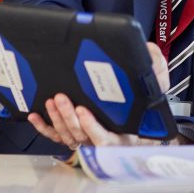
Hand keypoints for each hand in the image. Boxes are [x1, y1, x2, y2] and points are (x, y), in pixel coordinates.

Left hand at [26, 41, 174, 149]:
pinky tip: (36, 116)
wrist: (139, 113)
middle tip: (61, 98)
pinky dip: (44, 127)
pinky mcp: (74, 135)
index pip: (105, 138)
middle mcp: (103, 140)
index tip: (83, 110)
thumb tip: (146, 53)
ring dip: (57, 119)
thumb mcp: (157, 82)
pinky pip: (56, 136)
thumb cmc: (145, 100)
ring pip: (68, 135)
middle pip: (81, 135)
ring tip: (51, 101)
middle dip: (69, 117)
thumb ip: (155, 68)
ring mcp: (87, 139)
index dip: (92, 126)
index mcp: (123, 134)